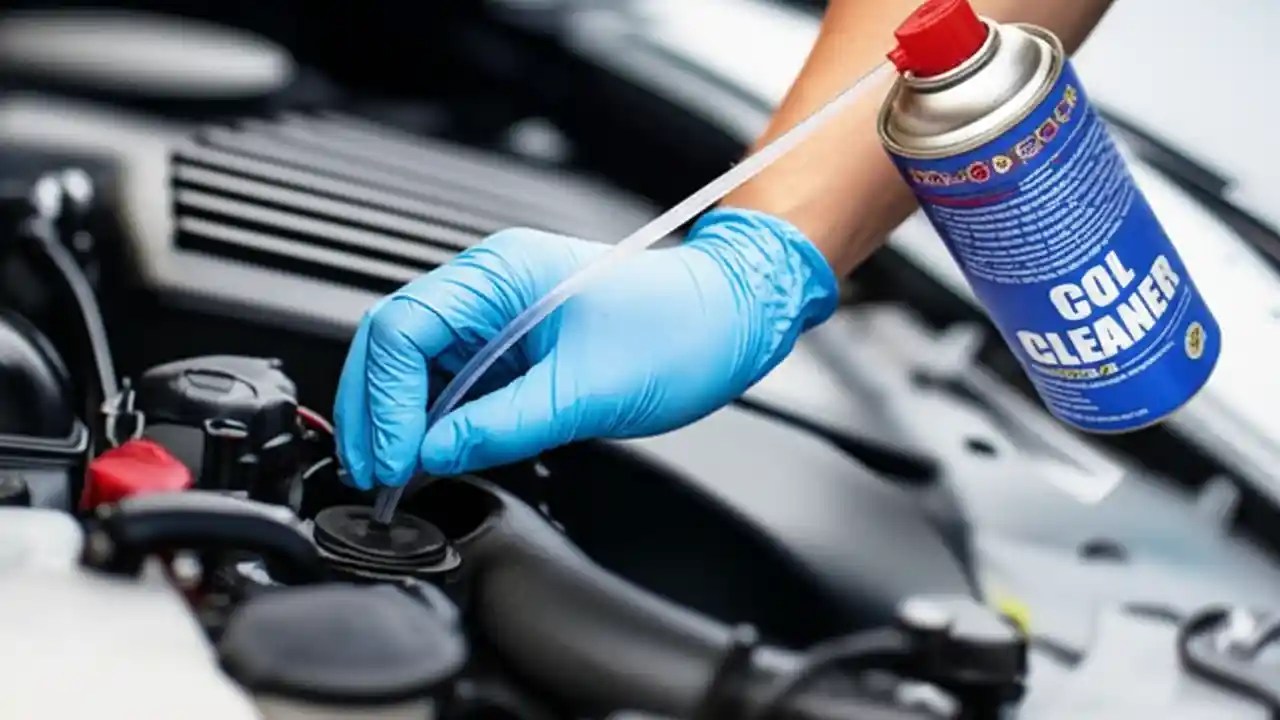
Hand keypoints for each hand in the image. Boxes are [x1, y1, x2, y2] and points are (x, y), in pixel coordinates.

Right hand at [333, 208, 837, 489]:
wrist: (734, 318)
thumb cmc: (679, 330)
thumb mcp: (587, 391)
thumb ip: (502, 426)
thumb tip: (435, 455)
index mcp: (498, 275)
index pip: (401, 329)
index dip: (384, 400)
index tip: (392, 459)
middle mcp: (489, 286)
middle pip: (395, 343)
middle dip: (376, 409)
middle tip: (375, 471)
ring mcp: (500, 314)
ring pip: (420, 363)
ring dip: (401, 415)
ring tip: (397, 470)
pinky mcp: (517, 343)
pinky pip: (457, 378)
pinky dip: (437, 415)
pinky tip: (435, 450)